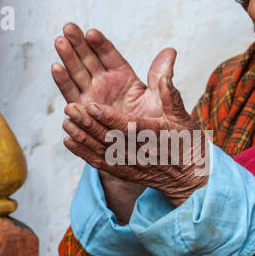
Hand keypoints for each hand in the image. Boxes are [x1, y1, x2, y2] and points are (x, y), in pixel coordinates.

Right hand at [51, 22, 171, 123]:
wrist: (147, 150)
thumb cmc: (157, 124)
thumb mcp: (162, 99)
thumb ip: (162, 76)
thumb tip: (170, 51)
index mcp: (124, 76)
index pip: (110, 55)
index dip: (100, 44)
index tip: (91, 32)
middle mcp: (105, 84)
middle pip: (89, 59)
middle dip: (78, 43)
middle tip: (68, 27)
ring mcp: (93, 96)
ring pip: (77, 73)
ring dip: (68, 58)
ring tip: (59, 41)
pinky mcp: (83, 112)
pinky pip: (72, 95)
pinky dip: (63, 81)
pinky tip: (56, 66)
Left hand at [62, 70, 208, 206]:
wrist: (188, 177)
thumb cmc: (186, 142)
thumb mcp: (183, 118)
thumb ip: (171, 97)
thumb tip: (165, 77)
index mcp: (156, 137)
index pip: (129, 127)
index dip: (110, 118)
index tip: (93, 106)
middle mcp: (140, 153)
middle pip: (110, 138)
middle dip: (89, 123)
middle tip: (71, 108)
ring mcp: (130, 165)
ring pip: (101, 151)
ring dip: (82, 136)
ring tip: (66, 121)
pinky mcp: (123, 173)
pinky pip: (100, 163)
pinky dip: (83, 153)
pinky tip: (68, 140)